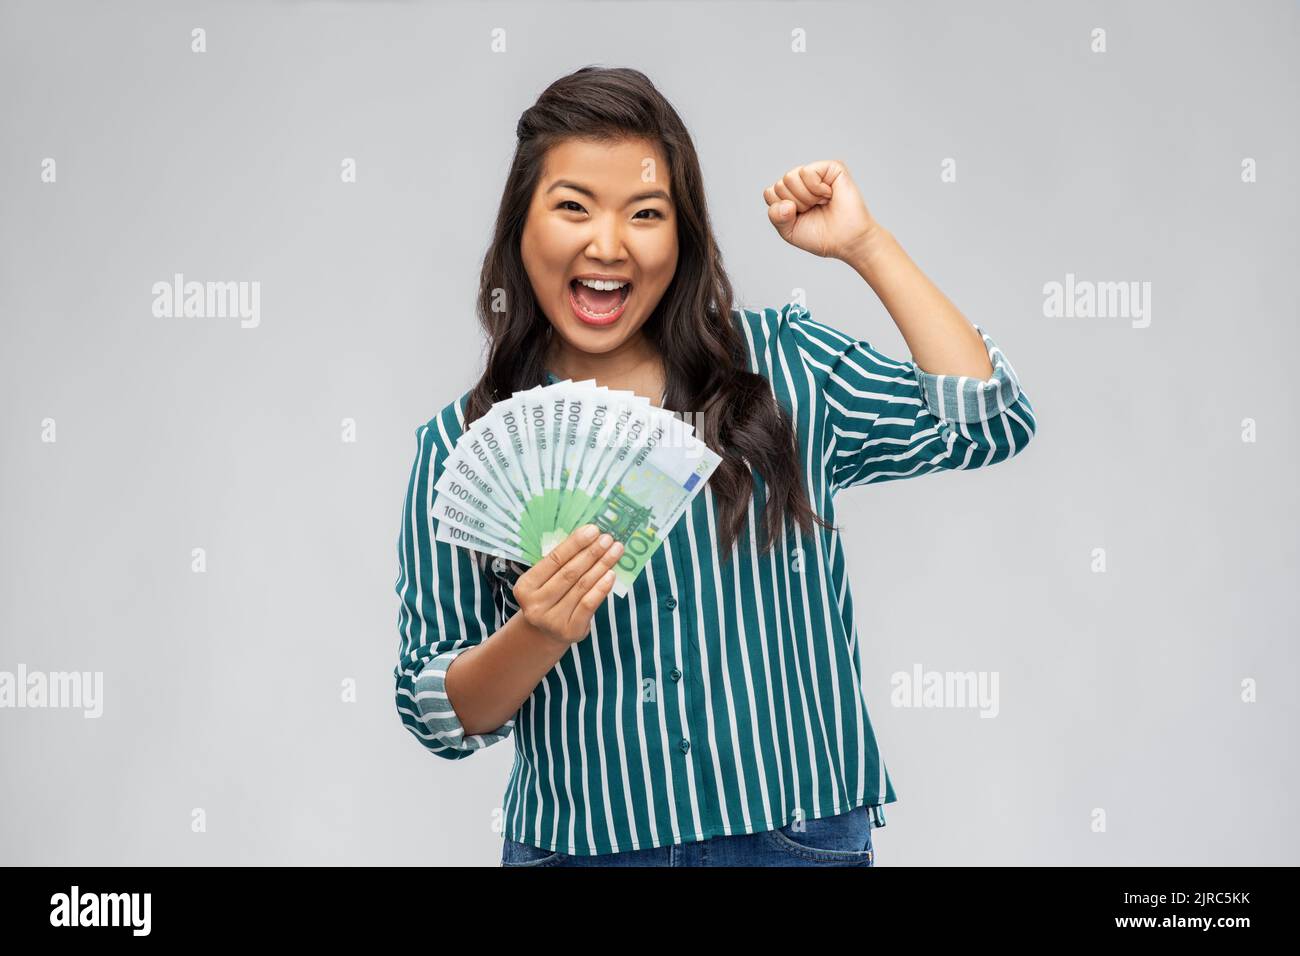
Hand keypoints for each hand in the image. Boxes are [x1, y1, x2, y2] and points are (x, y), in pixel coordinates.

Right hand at [513, 524, 623, 646]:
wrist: (546, 634)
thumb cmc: (549, 598)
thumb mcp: (544, 581)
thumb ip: (560, 563)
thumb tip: (589, 536)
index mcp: (525, 586)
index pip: (554, 559)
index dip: (575, 543)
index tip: (593, 530)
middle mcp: (536, 604)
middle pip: (569, 572)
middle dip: (592, 553)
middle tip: (608, 539)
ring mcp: (552, 619)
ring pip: (582, 586)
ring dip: (602, 566)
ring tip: (615, 551)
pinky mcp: (570, 630)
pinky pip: (589, 604)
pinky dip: (602, 587)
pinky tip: (611, 574)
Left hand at [763, 160, 879, 260]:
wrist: (846, 240)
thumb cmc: (821, 236)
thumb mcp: (789, 231)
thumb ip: (776, 217)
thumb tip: (785, 204)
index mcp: (790, 194)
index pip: (770, 193)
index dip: (782, 211)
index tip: (799, 218)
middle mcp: (801, 181)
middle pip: (779, 185)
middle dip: (795, 204)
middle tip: (813, 210)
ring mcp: (816, 173)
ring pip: (790, 177)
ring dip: (805, 198)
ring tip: (821, 203)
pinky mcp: (831, 168)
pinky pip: (807, 172)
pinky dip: (816, 188)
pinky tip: (828, 194)